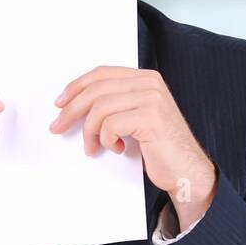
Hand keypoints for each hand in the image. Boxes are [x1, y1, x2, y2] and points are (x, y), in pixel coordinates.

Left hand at [50, 66, 215, 226]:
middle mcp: (150, 84)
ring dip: (89, 132)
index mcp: (146, 79)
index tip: (59, 103)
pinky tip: (118, 149)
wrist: (187, 171)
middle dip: (71, 111)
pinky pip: (110, 125)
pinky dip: (106, 140)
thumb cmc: (159, 147)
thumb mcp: (135, 117)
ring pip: (99, 108)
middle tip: (58, 127)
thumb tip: (73, 105)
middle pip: (96, 90)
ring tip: (93, 147)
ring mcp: (152, 98)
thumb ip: (114, 104)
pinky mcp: (151, 117)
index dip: (76, 87)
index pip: (101, 74)